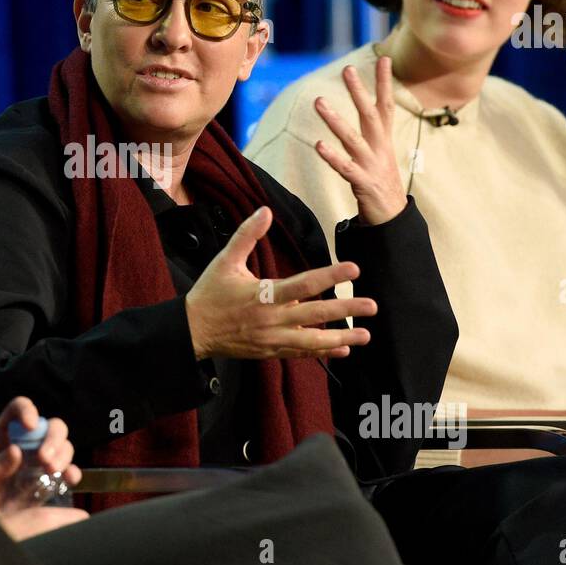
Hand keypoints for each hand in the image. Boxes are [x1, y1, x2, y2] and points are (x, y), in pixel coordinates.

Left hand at [0, 397, 85, 532]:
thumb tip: (15, 451)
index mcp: (5, 433)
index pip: (18, 408)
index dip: (27, 411)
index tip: (31, 425)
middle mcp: (28, 441)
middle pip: (51, 425)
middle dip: (52, 438)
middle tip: (44, 457)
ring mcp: (42, 458)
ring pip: (63, 444)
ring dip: (62, 454)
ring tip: (51, 470)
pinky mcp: (51, 477)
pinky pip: (69, 469)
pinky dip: (72, 472)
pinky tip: (68, 478)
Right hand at [184, 206, 376, 360]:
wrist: (192, 331)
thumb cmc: (210, 294)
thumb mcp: (225, 261)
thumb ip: (247, 235)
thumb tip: (264, 210)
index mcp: (264, 295)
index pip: (304, 284)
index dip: (330, 276)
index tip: (353, 269)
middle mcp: (272, 319)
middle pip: (316, 314)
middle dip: (346, 310)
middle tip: (372, 305)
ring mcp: (272, 339)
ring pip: (312, 341)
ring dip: (341, 338)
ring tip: (365, 335)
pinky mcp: (270, 351)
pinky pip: (301, 353)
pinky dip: (322, 352)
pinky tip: (343, 350)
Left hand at [313, 56, 406, 225]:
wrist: (393, 219)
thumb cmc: (382, 183)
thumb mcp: (381, 153)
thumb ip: (374, 132)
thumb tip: (370, 111)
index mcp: (384, 140)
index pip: (386, 106)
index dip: (385, 83)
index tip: (386, 59)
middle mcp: (379, 149)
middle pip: (370, 114)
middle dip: (359, 91)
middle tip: (347, 69)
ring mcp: (371, 165)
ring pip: (352, 138)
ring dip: (335, 120)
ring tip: (319, 102)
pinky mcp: (363, 183)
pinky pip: (345, 168)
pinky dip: (333, 157)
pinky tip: (319, 145)